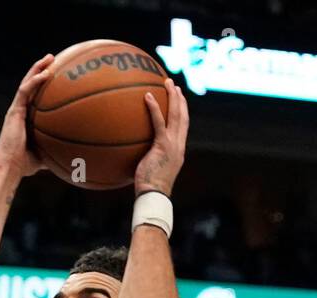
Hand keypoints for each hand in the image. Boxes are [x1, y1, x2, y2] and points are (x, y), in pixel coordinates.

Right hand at [0, 54, 54, 180]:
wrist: (9, 167)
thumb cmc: (24, 165)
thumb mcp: (44, 155)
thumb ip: (55, 151)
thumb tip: (73, 157)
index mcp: (25, 118)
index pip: (34, 96)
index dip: (42, 84)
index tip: (55, 75)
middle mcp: (19, 110)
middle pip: (30, 84)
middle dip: (41, 70)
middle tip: (53, 59)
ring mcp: (16, 109)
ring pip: (27, 82)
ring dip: (38, 68)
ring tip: (50, 58)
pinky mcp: (14, 111)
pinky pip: (25, 91)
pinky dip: (35, 80)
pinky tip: (46, 73)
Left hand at [135, 78, 188, 196]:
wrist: (154, 196)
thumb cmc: (149, 189)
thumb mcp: (150, 171)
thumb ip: (147, 159)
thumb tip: (133, 154)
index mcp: (178, 151)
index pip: (183, 127)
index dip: (182, 112)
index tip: (179, 100)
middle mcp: (179, 145)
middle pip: (183, 117)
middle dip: (180, 100)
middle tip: (174, 85)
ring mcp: (173, 145)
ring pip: (176, 115)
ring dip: (173, 97)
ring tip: (167, 82)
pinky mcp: (163, 146)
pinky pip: (159, 123)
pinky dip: (154, 108)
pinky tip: (147, 96)